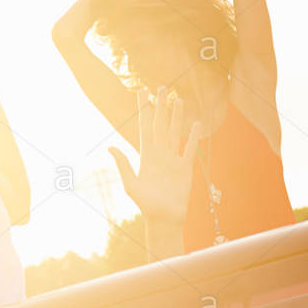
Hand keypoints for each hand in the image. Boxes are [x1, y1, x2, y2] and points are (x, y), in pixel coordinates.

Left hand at [109, 88, 200, 226]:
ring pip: (175, 132)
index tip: (142, 91)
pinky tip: (196, 123)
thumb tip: (110, 147)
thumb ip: (123, 164)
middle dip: (161, 106)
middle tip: (162, 88)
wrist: (164, 219)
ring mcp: (173, 159)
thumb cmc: (146, 204)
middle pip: (161, 124)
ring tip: (178, 99)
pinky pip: (190, 148)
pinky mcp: (185, 168)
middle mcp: (160, 154)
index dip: (144, 109)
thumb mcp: (131, 184)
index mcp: (146, 155)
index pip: (145, 126)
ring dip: (177, 116)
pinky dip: (193, 136)